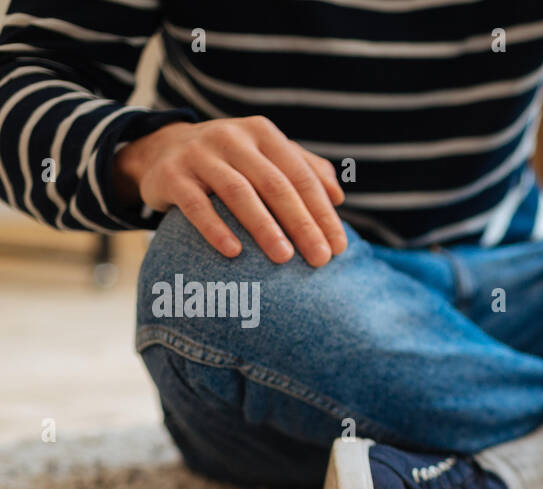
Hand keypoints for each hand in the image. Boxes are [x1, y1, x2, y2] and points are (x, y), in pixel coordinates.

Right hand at [113, 117, 347, 266]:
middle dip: (302, 224)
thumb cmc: (230, 161)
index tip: (339, 247)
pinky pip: (196, 205)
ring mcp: (199, 154)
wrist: (161, 150)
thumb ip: (304, 169)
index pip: (301, 176)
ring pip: (238, 192)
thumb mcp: (265, 155)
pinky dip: (216, 228)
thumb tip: (338, 196)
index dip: (322, 212)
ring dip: (264, 227)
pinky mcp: (171, 175)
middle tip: (321, 259)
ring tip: (284, 258)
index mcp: (262, 133)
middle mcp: (232, 138)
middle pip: (275, 184)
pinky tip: (234, 252)